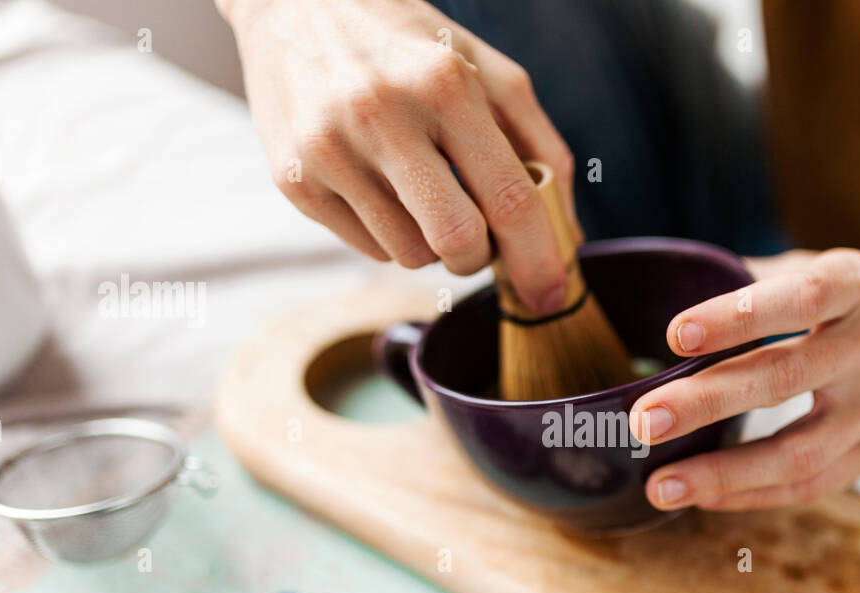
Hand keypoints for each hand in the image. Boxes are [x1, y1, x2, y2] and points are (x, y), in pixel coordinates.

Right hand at [218, 0, 574, 312]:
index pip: (508, 198)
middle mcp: (381, 115)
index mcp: (444, 84)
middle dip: (480, 256)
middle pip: (458, 241)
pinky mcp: (294, 179)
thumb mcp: (487, 72)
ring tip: (419, 191)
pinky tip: (380, 186)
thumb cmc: (409, 45)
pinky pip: (369, 250)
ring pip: (411, 256)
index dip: (538, 259)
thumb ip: (539, 147)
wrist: (295, 5)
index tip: (551, 296)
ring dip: (432, 244)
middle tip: (478, 237)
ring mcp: (330, 150)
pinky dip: (390, 235)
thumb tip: (566, 236)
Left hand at [630, 249, 859, 509]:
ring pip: (796, 452)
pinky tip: (702, 496)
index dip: (737, 316)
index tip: (675, 334)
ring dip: (722, 472)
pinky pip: (809, 484)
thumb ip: (776, 277)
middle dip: (707, 402)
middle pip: (784, 379)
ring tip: (660, 485)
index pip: (799, 299)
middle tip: (644, 420)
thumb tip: (688, 277)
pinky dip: (751, 494)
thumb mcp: (852, 268)